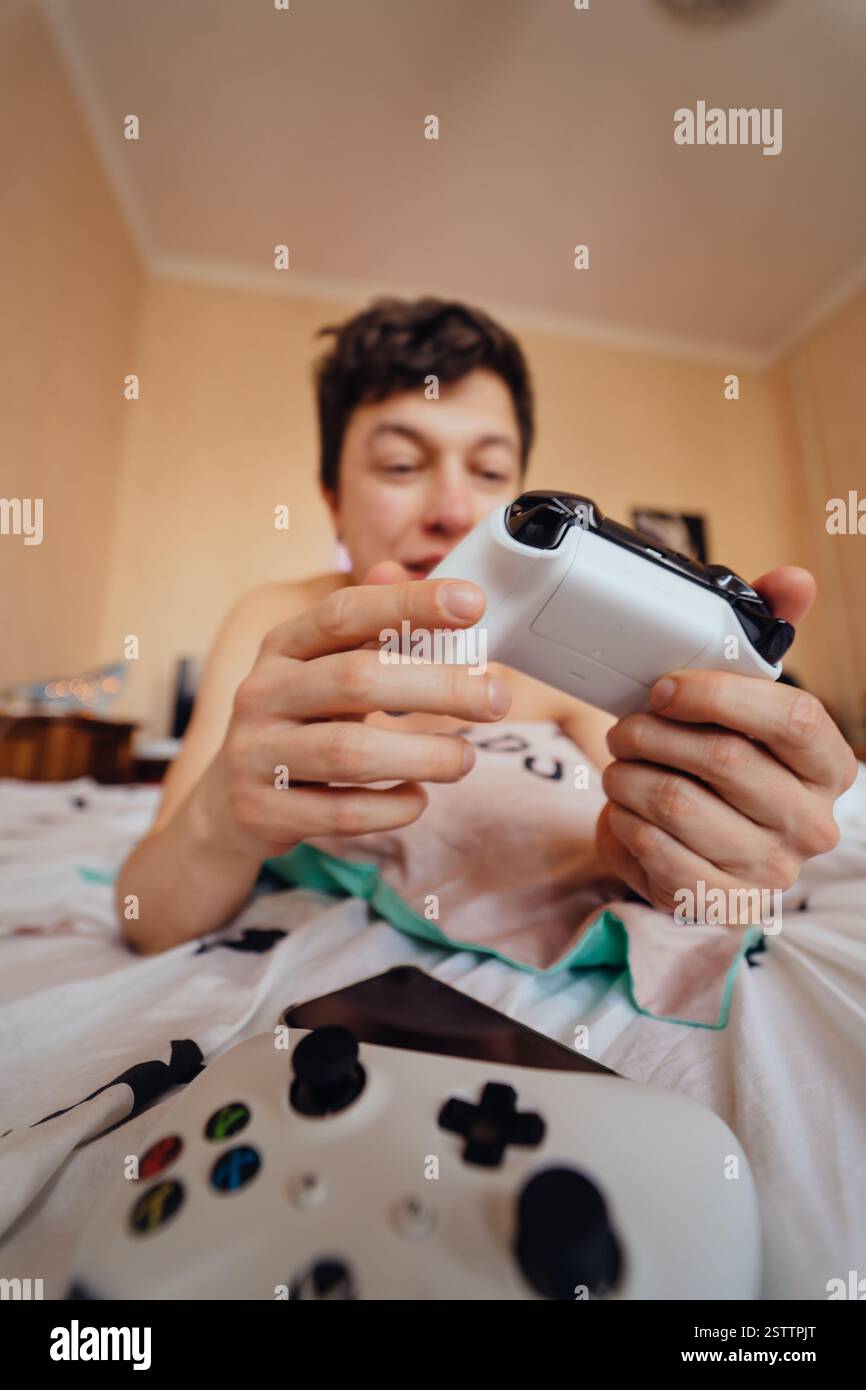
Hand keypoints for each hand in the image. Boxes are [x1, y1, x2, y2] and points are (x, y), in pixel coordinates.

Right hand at [203, 562, 510, 859]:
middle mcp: (261, 693)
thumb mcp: (322, 668)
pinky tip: (418, 797)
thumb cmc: (298, 722)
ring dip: (423, 756)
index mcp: (282, 648)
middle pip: (355, 680)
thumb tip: (417, 575)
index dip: (409, 604)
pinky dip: (391, 807)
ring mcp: (256, 754)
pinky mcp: (262, 811)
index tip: (473, 604)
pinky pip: (341, 812)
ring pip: (349, 754)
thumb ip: (370, 627)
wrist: (230, 801)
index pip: (345, 612)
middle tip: (496, 698)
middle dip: (437, 687)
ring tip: (465, 758)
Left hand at [595, 567, 858, 916]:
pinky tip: (625, 812)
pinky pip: (654, 852)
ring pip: (677, 804)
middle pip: (723, 759)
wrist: (705, 856)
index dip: (718, 695)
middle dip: (653, 734)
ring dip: (628, 777)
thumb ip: (769, 635)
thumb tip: (794, 579)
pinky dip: (624, 823)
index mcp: (830, 766)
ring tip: (619, 767)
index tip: (664, 688)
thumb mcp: (747, 705)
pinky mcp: (720, 904)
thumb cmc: (726, 765)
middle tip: (624, 728)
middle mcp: (812, 824)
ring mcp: (770, 871)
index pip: (792, 718)